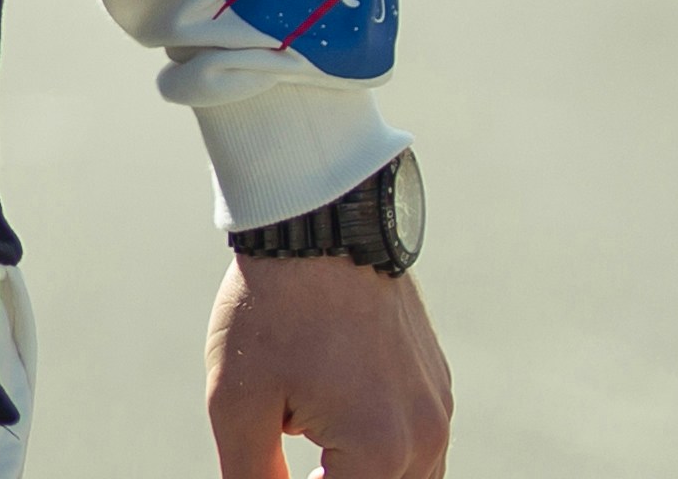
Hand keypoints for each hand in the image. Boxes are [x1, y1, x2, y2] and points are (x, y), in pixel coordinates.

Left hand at [205, 254, 452, 477]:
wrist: (319, 224)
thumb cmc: (272, 311)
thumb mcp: (238, 402)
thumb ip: (252, 477)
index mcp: (379, 452)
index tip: (269, 469)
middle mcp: (425, 438)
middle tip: (295, 459)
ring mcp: (439, 410)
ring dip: (362, 474)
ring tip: (312, 445)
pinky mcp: (439, 384)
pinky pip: (421, 445)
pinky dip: (382, 450)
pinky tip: (332, 415)